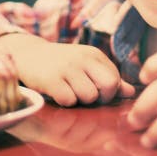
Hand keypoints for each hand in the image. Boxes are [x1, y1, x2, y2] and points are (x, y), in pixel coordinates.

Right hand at [0, 34, 134, 105]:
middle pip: (108, 86)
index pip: (115, 79)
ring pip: (88, 96)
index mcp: (93, 54)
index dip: (108, 92)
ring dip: (79, 100)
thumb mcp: (85, 66)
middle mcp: (82, 57)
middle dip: (100, 98)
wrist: (26, 55)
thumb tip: (130, 92)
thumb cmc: (60, 64)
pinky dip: (63, 102)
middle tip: (86, 96)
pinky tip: (56, 92)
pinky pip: (68, 100)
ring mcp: (66, 67)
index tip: (95, 92)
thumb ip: (107, 78)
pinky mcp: (51, 78)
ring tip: (68, 91)